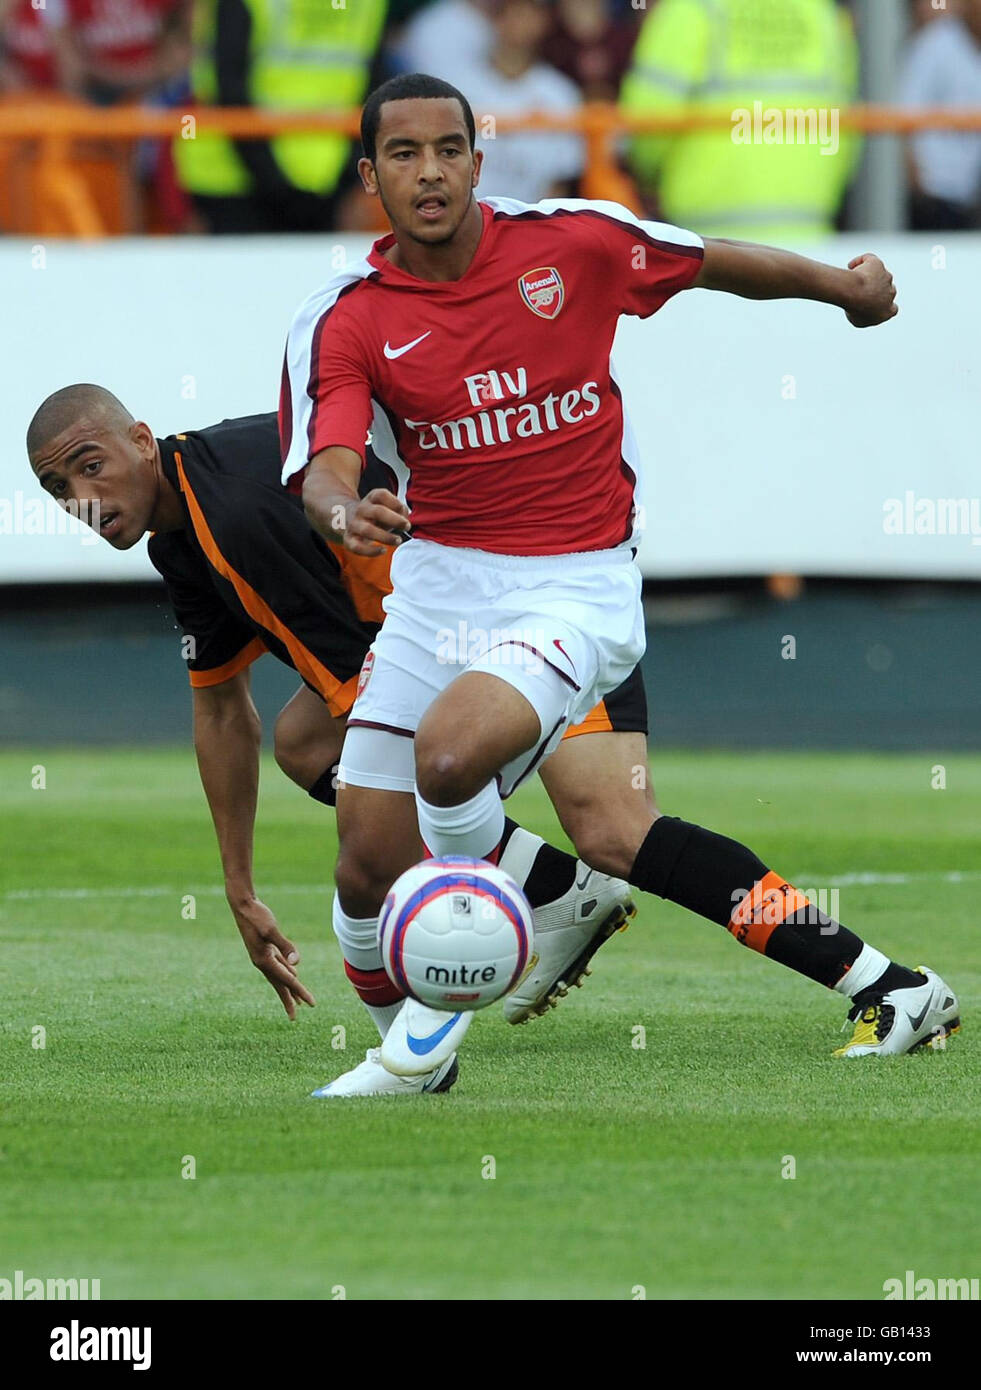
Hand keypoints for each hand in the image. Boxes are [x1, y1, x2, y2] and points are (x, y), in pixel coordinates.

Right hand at [231, 896, 315, 1019]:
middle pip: (279, 985)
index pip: (287, 980)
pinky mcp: (265, 948)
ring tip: (297, 1001)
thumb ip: (285, 946)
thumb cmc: (257, 915)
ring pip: (279, 976)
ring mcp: (262, 955)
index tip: (311, 1003)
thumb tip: (297, 964)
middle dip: (290, 1000)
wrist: (242, 904)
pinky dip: (287, 971)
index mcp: (263, 960)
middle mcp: (262, 962)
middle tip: (295, 1018)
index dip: (300, 992)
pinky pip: (278, 964)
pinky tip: (294, 974)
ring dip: (289, 988)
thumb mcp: (271, 930)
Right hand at [342, 489, 410, 556]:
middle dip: (395, 520)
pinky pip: (357, 547)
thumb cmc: (374, 514)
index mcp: (371, 499)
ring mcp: (354, 525)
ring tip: (398, 540)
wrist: (346, 517)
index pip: (381, 495)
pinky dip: (371, 551)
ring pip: (368, 530)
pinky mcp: (349, 539)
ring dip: (386, 537)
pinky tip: (383, 550)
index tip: (403, 510)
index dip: (395, 502)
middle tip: (407, 526)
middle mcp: (361, 510)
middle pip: (377, 512)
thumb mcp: (386, 507)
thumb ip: (399, 510)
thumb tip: (405, 518)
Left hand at [844, 253, 897, 327]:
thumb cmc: (855, 308)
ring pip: (878, 274)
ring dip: (867, 275)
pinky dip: (861, 261)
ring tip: (852, 278)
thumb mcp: (857, 320)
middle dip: (875, 289)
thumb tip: (862, 306)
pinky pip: (869, 259)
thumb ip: (863, 315)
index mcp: (889, 310)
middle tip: (859, 290)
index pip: (892, 308)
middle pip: (887, 289)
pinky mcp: (878, 264)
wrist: (855, 293)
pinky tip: (850, 266)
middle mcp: (891, 293)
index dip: (883, 305)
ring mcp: (886, 277)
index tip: (872, 304)